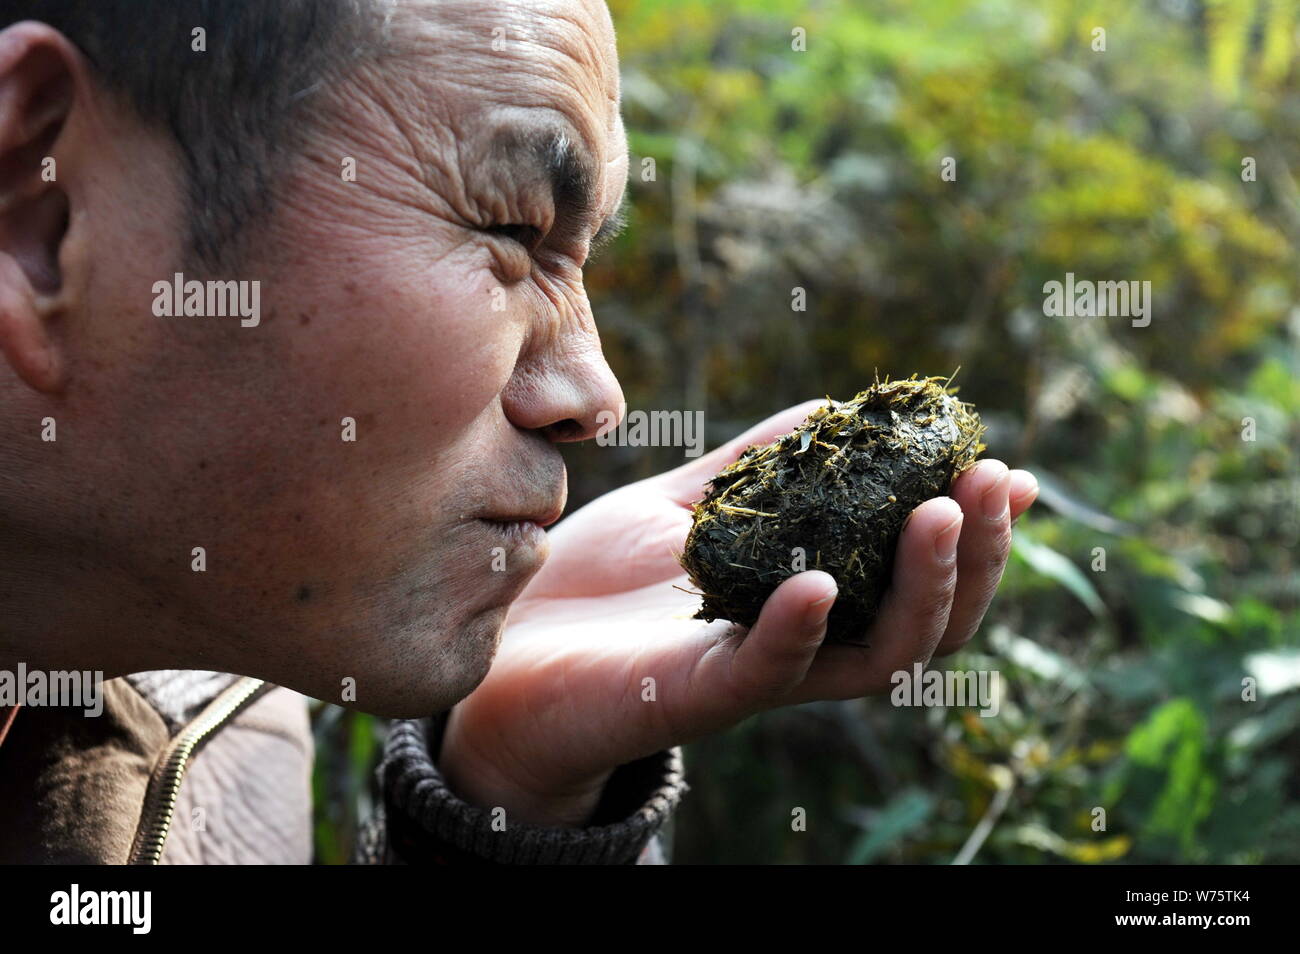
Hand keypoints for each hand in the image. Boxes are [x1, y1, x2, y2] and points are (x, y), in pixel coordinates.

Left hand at [439, 400, 1039, 826]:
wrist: (502, 654)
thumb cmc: (594, 586)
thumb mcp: (687, 508)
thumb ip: (757, 468)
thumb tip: (832, 412)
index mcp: (805, 599)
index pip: (914, 574)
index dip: (972, 531)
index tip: (1008, 469)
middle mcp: (798, 643)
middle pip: (922, 618)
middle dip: (971, 554)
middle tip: (995, 482)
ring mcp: (753, 673)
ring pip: (874, 655)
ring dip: (919, 587)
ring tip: (941, 515)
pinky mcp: (694, 695)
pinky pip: (763, 669)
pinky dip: (797, 627)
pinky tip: (820, 580)